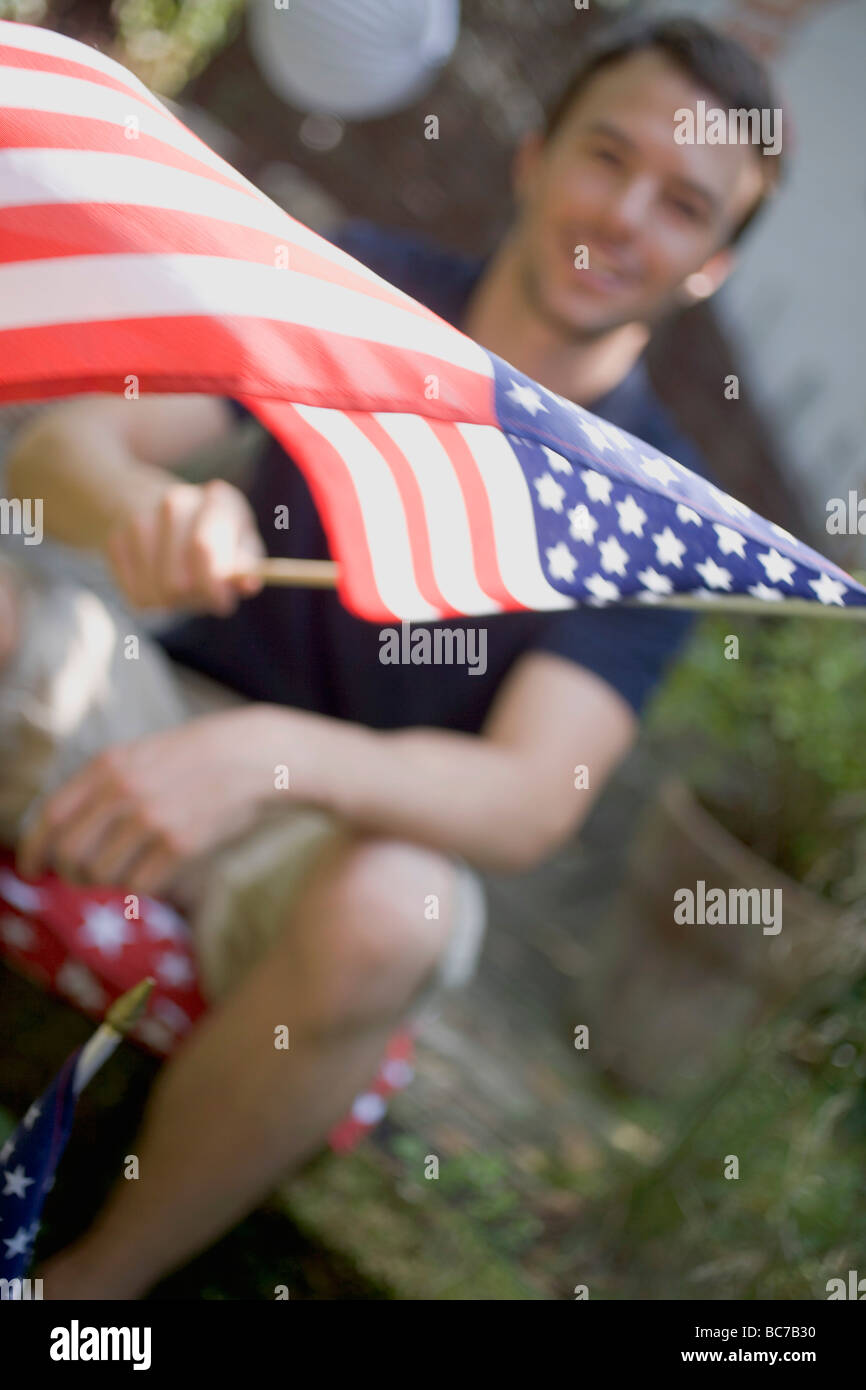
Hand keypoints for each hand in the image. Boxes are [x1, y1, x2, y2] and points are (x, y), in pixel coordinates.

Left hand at [16, 709, 282, 895]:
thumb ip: (105, 787)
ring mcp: (152, 818)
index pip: (51, 816)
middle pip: (70, 854)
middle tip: (85, 878)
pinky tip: (157, 873)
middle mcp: (123, 791)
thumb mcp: (142, 756)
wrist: (256, 756)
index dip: (35, 849)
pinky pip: (140, 886)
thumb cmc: (197, 759)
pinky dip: (143, 888)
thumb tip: (64, 836)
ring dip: (111, 881)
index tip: (32, 870)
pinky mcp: (181, 843)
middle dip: (72, 874)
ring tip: (129, 870)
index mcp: (108, 765)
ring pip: (102, 875)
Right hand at [104, 478, 265, 614]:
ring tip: (181, 585)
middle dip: (195, 599)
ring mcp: (140, 520)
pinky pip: (137, 596)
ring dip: (172, 602)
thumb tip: (249, 586)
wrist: (150, 503)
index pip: (205, 549)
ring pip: (157, 594)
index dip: (214, 585)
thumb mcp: (239, 542)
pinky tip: (157, 580)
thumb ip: (248, 564)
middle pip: (179, 582)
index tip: (222, 603)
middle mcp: (176, 502)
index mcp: (220, 500)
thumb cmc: (211, 533)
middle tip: (203, 597)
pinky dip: (151, 598)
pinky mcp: (115, 541)